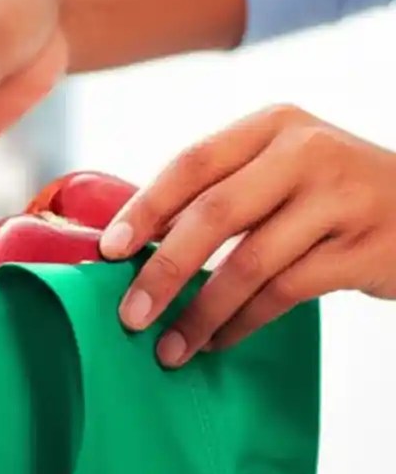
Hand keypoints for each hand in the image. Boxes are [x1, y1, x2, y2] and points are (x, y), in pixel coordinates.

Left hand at [100, 105, 395, 366]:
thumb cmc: (331, 194)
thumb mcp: (280, 171)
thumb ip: (219, 193)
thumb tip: (133, 243)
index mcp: (272, 126)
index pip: (193, 163)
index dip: (145, 207)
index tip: (109, 250)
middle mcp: (306, 152)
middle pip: (214, 215)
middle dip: (164, 271)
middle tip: (130, 315)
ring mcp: (340, 198)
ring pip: (249, 263)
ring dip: (201, 312)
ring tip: (170, 347)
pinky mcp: (365, 247)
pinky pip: (286, 293)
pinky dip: (243, 322)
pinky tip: (218, 341)